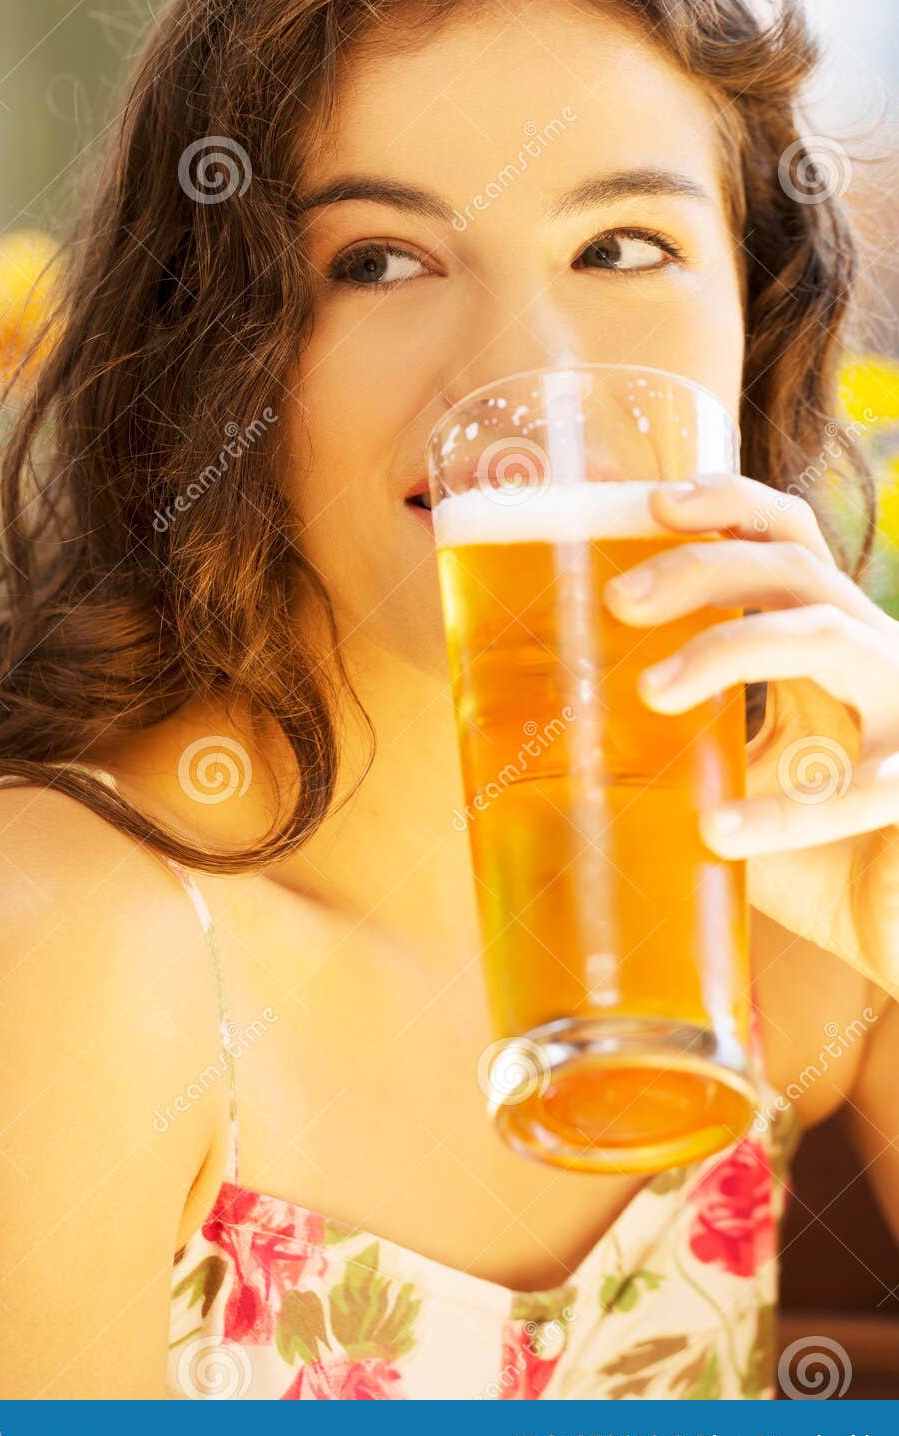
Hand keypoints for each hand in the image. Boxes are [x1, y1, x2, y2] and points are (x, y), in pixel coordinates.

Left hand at [603, 474, 898, 997]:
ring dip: (731, 648)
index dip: (732, 505)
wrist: (896, 933)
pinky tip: (722, 832)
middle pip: (794, 568)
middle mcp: (874, 660)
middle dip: (702, 568)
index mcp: (828, 645)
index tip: (654, 503)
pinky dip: (787, 811)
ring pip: (826, 635)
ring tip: (653, 693)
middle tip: (619, 601)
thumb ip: (685, 749)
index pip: (787, 543)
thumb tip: (570, 736)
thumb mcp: (740, 783)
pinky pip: (863, 786)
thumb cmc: (818, 858)